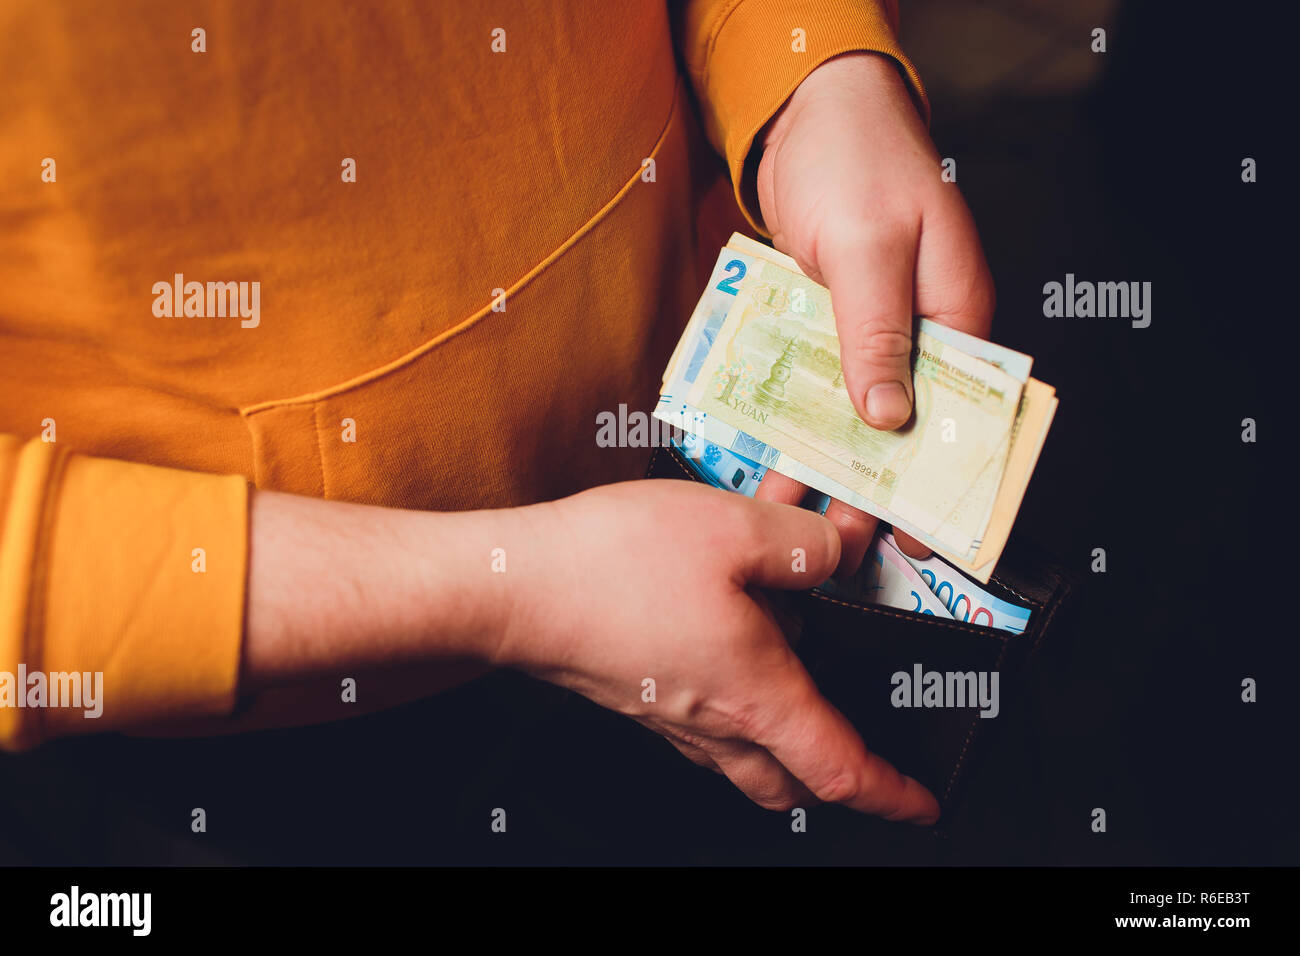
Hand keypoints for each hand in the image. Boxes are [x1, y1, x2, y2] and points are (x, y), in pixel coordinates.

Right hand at [489, 479, 939, 823]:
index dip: (893, 794)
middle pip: (787, 780)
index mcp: (758, 695)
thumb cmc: (613, 568)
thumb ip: (802, 544)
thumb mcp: (734, 531)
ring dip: (778, 727)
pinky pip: (698, 713)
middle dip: (832, 773)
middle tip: (857, 746)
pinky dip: (728, 687)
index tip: (922, 805)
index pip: (844, 772)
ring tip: (790, 661)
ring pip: (741, 751)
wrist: (511, 588)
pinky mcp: (633, 689)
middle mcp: (713, 720)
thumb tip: (838, 550)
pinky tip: (720, 625)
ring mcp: (666, 711)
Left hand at [753, 52, 995, 574]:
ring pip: (853, 408)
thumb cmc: (853, 161)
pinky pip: (816, 381)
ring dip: (824, 456)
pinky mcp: (830, 322)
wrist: (805, 116)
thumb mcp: (866, 248)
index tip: (921, 535)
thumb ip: (877, 331)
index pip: (961, 412)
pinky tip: (767, 452)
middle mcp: (920, 327)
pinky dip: (794, 413)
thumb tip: (889, 415)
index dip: (941, 477)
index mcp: (956, 312)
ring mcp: (873, 327)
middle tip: (840, 539)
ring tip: (791, 510)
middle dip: (872, 482)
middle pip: (903, 422)